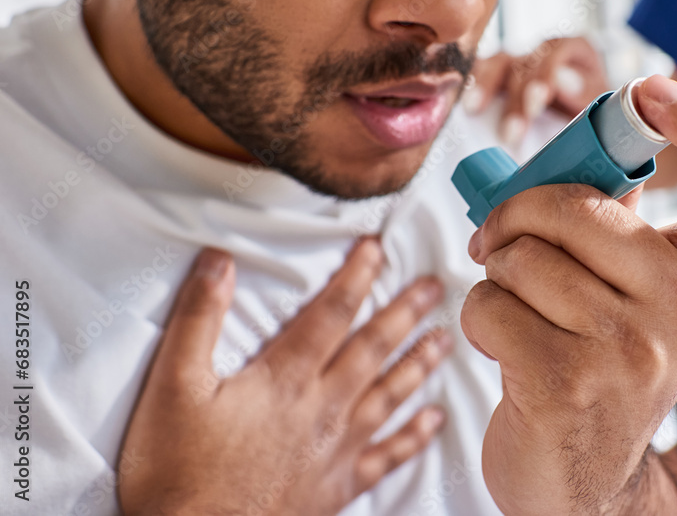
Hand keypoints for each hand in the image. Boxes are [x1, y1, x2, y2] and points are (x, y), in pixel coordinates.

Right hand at [118, 238, 452, 515]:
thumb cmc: (176, 470)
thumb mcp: (172, 386)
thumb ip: (198, 319)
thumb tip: (219, 262)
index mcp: (284, 379)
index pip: (331, 313)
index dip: (356, 276)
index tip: (378, 247)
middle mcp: (321, 408)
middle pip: (373, 348)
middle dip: (406, 311)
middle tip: (437, 285)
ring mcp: (335, 449)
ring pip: (390, 395)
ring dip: (420, 363)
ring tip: (445, 339)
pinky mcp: (337, 487)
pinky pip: (387, 457)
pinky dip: (415, 437)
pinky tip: (435, 420)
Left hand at [460, 76, 676, 514]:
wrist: (580, 484)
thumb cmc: (597, 372)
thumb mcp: (629, 300)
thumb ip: (615, 224)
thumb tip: (581, 143)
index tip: (650, 89)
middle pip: (584, 205)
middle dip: (519, 211)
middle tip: (501, 234)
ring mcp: (631, 352)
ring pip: (524, 254)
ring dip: (497, 273)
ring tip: (518, 308)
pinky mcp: (567, 383)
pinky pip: (490, 301)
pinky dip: (479, 315)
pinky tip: (506, 346)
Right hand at [466, 37, 607, 145]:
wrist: (586, 122)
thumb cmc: (593, 114)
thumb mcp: (600, 105)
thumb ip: (586, 93)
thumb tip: (563, 82)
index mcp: (574, 49)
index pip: (557, 55)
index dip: (545, 78)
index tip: (536, 104)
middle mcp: (543, 50)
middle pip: (525, 64)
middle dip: (515, 100)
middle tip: (510, 133)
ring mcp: (519, 60)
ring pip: (498, 64)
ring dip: (486, 87)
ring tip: (473, 110)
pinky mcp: (499, 74)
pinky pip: (481, 72)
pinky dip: (470, 84)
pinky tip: (460, 101)